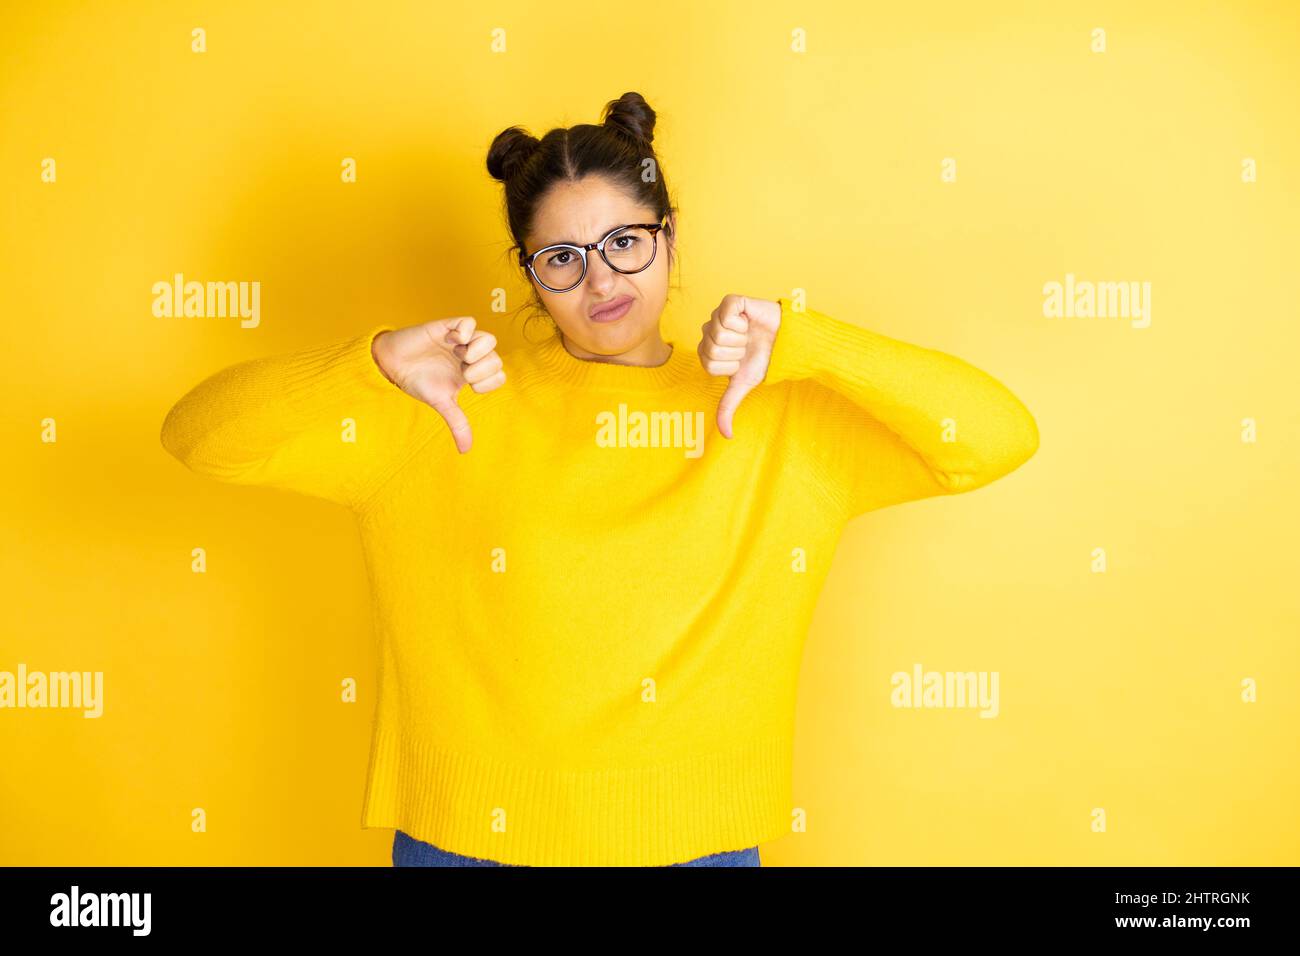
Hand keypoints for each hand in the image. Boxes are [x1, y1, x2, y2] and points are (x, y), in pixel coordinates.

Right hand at [372, 316, 504, 453]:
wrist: (392, 364)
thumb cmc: (418, 381)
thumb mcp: (441, 403)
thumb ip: (457, 423)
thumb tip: (466, 451)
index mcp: (473, 373)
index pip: (499, 375)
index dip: (490, 382)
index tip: (469, 387)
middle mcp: (470, 356)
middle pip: (497, 359)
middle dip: (483, 369)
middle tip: (463, 373)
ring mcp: (461, 341)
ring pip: (489, 339)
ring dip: (478, 351)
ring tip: (460, 356)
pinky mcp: (448, 326)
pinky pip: (469, 322)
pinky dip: (465, 331)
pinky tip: (452, 340)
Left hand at [697, 294, 780, 437]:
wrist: (785, 341)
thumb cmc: (762, 359)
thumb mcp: (743, 384)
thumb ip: (727, 406)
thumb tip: (726, 435)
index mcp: (707, 350)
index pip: (709, 364)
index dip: (729, 366)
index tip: (740, 361)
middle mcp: (709, 331)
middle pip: (712, 349)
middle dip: (736, 352)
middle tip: (746, 347)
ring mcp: (718, 315)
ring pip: (719, 333)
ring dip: (741, 338)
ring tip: (748, 335)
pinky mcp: (730, 301)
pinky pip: (726, 315)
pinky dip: (742, 322)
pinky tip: (748, 322)